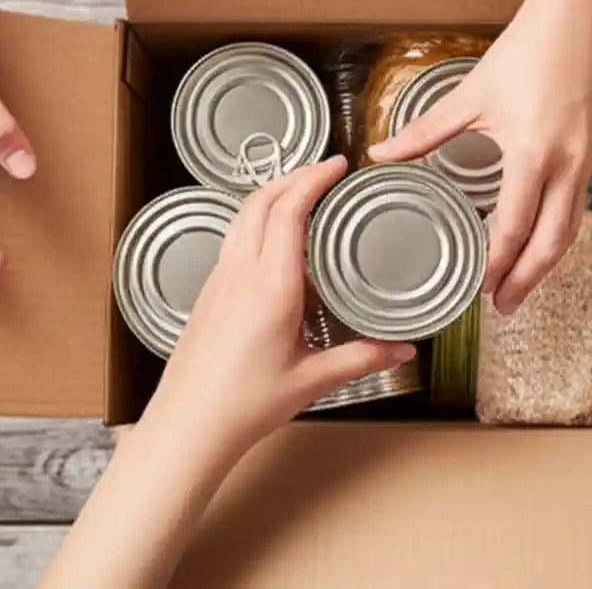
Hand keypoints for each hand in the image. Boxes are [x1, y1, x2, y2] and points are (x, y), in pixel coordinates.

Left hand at [146, 156, 416, 453]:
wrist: (188, 425)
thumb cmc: (245, 405)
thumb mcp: (313, 380)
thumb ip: (361, 358)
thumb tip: (403, 349)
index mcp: (270, 286)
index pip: (290, 211)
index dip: (314, 179)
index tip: (338, 166)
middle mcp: (240, 273)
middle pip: (261, 201)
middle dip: (294, 177)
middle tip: (325, 172)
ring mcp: (218, 280)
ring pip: (242, 217)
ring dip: (272, 195)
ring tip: (302, 195)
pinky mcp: (208, 293)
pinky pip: (233, 240)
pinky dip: (256, 221)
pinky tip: (275, 240)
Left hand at [368, 9, 591, 315]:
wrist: (574, 23)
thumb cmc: (525, 54)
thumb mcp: (469, 97)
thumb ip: (424, 132)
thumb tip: (380, 153)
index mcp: (530, 153)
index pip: (513, 227)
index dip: (496, 264)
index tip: (477, 288)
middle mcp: (564, 166)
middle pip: (549, 244)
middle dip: (525, 281)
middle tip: (501, 308)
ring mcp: (584, 164)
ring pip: (569, 232)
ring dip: (544, 266)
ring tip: (518, 290)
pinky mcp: (590, 157)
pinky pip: (575, 211)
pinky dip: (557, 238)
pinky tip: (538, 247)